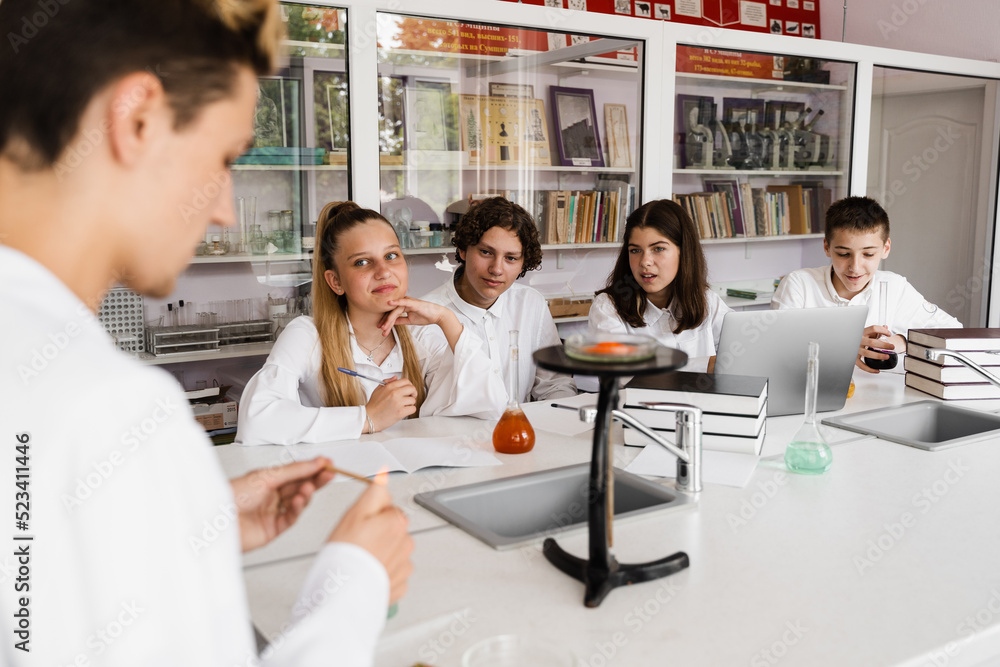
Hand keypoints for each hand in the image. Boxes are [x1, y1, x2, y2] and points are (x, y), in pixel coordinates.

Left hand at [230, 457, 334, 552]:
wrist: (215, 522)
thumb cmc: (230, 496)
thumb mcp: (265, 477)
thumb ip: (292, 471)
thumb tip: (314, 463)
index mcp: (267, 480)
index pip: (296, 473)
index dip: (312, 468)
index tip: (327, 463)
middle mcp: (271, 496)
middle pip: (300, 487)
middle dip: (315, 480)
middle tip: (329, 473)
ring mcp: (272, 513)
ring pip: (298, 503)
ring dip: (306, 494)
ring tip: (309, 488)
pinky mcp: (272, 530)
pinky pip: (291, 519)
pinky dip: (297, 510)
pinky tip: (299, 501)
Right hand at [328, 477, 413, 603]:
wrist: (342, 594)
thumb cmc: (345, 554)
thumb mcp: (355, 512)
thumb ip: (374, 491)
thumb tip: (385, 473)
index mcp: (397, 522)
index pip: (387, 508)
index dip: (370, 515)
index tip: (359, 525)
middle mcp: (406, 543)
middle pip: (392, 529)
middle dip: (377, 533)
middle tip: (356, 543)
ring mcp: (404, 565)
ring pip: (392, 551)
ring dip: (380, 553)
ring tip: (360, 560)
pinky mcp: (399, 585)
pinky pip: (391, 572)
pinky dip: (381, 573)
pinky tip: (366, 573)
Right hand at [365, 377, 417, 430]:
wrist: (370, 418)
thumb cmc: (373, 406)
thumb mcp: (378, 390)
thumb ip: (387, 382)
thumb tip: (395, 378)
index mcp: (390, 387)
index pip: (406, 381)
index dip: (409, 385)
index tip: (409, 389)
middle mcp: (395, 393)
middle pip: (412, 389)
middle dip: (413, 393)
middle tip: (411, 396)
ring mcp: (398, 403)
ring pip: (413, 400)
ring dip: (410, 403)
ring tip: (404, 405)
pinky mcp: (400, 412)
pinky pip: (413, 408)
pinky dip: (410, 410)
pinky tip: (405, 410)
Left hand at [379, 296, 449, 330]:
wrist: (437, 316)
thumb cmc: (426, 316)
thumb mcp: (410, 320)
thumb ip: (401, 320)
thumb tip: (392, 322)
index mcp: (404, 306)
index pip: (392, 314)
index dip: (386, 321)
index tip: (382, 329)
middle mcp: (404, 303)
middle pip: (392, 312)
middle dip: (386, 322)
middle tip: (381, 330)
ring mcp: (408, 302)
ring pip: (395, 311)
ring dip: (389, 319)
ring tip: (384, 327)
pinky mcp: (412, 302)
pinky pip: (402, 302)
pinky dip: (395, 302)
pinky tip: (389, 303)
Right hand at [856, 325, 900, 373]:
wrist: (847, 341)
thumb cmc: (858, 338)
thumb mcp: (866, 332)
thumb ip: (875, 330)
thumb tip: (885, 327)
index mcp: (862, 333)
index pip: (874, 329)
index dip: (883, 331)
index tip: (889, 334)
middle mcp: (859, 341)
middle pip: (872, 342)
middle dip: (884, 345)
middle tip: (892, 347)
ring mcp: (856, 350)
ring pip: (868, 354)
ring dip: (879, 356)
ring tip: (887, 356)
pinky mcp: (854, 358)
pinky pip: (861, 365)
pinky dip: (869, 369)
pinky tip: (876, 370)